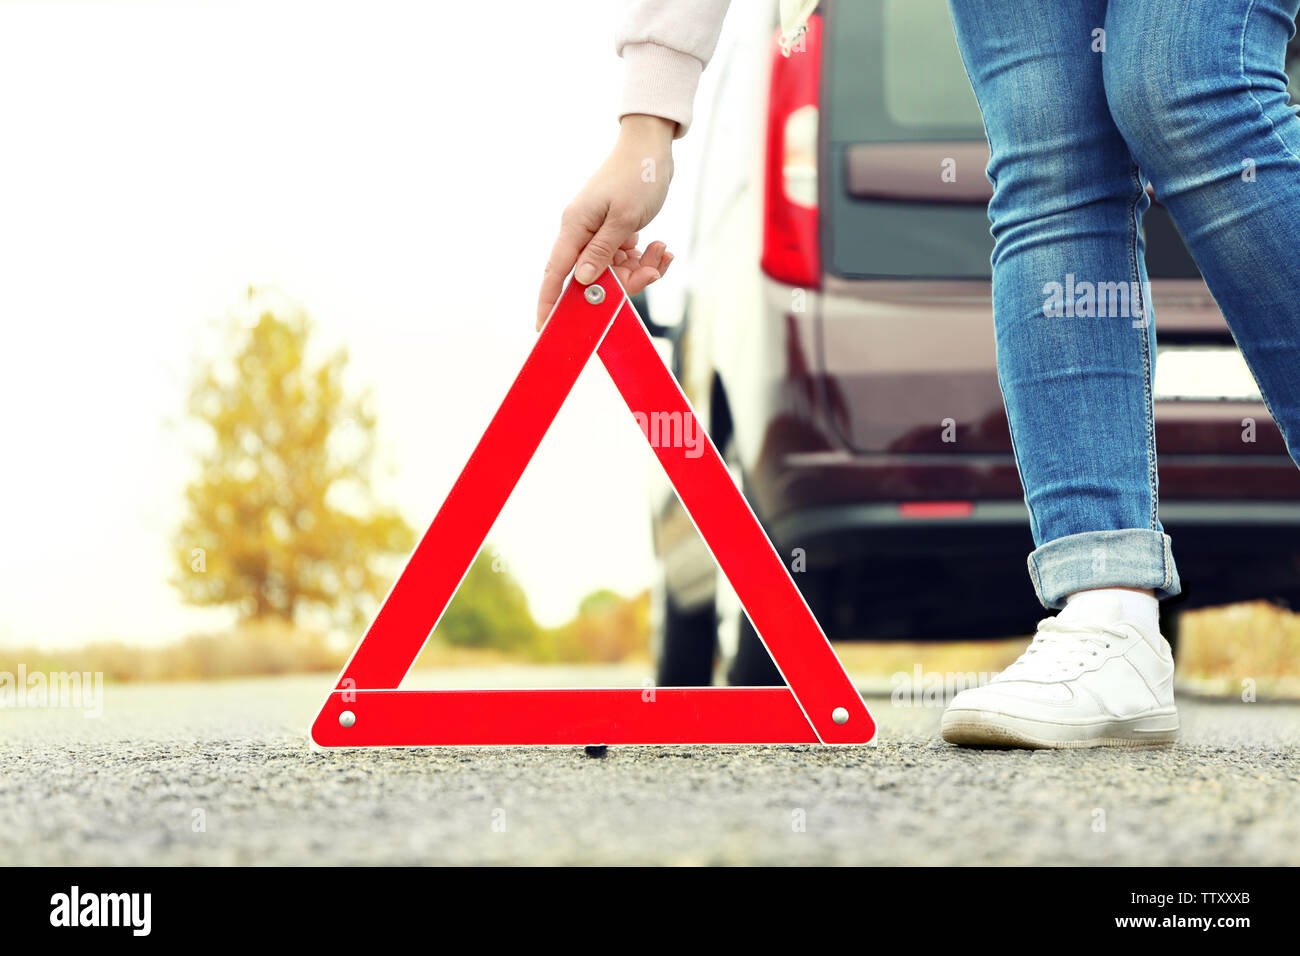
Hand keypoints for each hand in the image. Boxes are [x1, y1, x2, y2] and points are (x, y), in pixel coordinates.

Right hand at [537, 114, 676, 328]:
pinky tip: (661, 249)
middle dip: (624, 284)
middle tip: (651, 273)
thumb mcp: (625, 218)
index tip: (544, 328)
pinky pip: (625, 258)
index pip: (555, 273)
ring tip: (662, 252)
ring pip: (614, 271)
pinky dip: (644, 258)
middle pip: (592, 278)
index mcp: (575, 227)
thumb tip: (581, 281)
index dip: (549, 303)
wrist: (652, 146)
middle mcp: (581, 232)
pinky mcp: (614, 231)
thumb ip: (602, 252)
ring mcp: (598, 232)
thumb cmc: (637, 175)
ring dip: (641, 269)